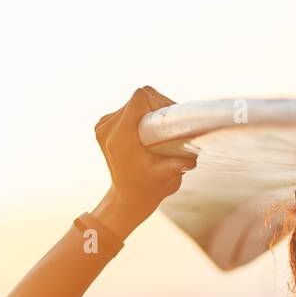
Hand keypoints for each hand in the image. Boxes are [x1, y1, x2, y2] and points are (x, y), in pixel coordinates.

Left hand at [91, 86, 196, 239]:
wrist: (128, 198)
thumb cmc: (149, 189)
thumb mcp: (166, 178)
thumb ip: (177, 166)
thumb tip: (193, 158)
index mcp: (120, 137)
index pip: (140, 98)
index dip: (160, 101)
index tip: (171, 119)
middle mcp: (107, 128)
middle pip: (138, 98)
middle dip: (158, 106)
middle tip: (171, 125)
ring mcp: (103, 125)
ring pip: (133, 102)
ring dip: (149, 110)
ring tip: (161, 130)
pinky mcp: (103, 125)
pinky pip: (127, 109)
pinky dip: (141, 114)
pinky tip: (148, 131)